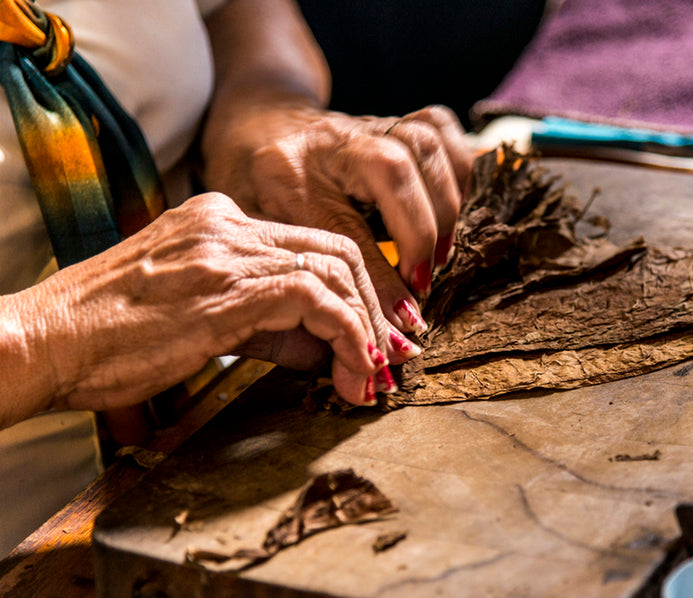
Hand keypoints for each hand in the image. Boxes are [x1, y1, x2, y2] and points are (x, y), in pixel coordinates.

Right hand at [1, 193, 396, 425]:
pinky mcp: (225, 287)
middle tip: (391, 356)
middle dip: (375, 307)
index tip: (374, 336)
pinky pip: (314, 299)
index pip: (312, 244)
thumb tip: (319, 347)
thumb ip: (262, 323)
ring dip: (366, 329)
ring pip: (335, 270)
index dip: (354, 292)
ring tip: (374, 375)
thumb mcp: (196, 316)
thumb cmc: (107, 336)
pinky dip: (346, 334)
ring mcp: (226, 249)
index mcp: (217, 220)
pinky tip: (352, 369)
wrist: (42, 340)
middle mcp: (226, 223)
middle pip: (337, 250)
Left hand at [202, 101, 472, 333]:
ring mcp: (359, 124)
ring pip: (420, 140)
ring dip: (443, 202)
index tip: (403, 326)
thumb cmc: (249, 200)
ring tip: (439, 252)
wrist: (255, 128)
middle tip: (423, 282)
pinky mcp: (387, 119)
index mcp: (282, 175)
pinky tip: (451, 205)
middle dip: (418, 231)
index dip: (381, 282)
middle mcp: (325, 142)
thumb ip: (298, 295)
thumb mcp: (254, 244)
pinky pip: (437, 124)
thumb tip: (353, 363)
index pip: (342, 231)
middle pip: (389, 169)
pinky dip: (456, 166)